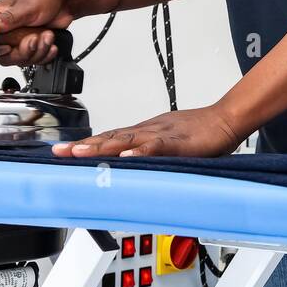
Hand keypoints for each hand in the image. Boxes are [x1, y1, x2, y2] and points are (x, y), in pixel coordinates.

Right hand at [0, 0, 73, 65]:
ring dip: (38, 51)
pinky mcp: (32, 46)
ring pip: (21, 60)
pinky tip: (50, 43)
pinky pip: (34, 60)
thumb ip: (7, 19)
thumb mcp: (26, 8)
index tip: (12, 46)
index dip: (2, 48)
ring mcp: (19, 40)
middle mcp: (6, 30)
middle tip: (35, 39)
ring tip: (47, 36)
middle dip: (24, 51)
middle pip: (6, 56)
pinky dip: (45, 54)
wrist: (67, 2)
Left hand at [51, 105, 243, 158]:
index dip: (87, 145)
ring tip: (79, 153)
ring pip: (126, 139)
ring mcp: (162, 134)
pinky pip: (156, 146)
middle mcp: (149, 130)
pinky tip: (126, 156)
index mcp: (146, 133)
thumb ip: (153, 155)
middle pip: (111, 137)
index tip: (64, 151)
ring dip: (101, 147)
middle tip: (59, 153)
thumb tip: (133, 167)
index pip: (111, 139)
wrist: (228, 119)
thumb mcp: (172, 145)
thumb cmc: (204, 133)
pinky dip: (140, 151)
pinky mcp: (178, 141)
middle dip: (83, 146)